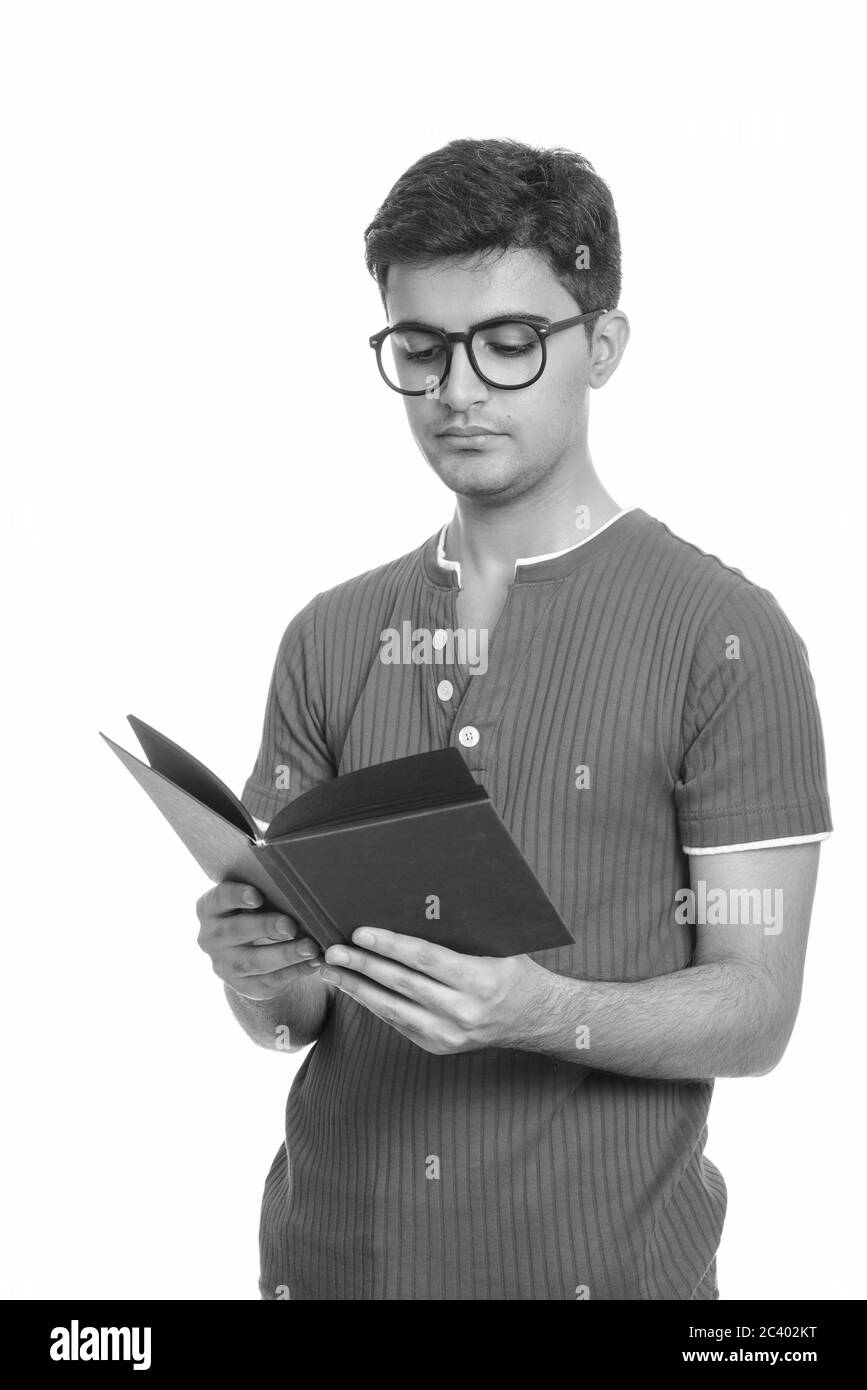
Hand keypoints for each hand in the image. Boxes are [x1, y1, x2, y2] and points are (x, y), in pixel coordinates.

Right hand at [196, 881, 321, 999]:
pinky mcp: (243, 985)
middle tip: (290, 926)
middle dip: (265, 927)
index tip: (257, 896)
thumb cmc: (256, 913)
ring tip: (310, 948)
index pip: (219, 898)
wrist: (250, 953)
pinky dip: (294, 971)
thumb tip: (296, 892)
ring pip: (253, 961)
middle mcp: (211, 938)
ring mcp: (224, 965)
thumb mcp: (251, 903)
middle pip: (235, 931)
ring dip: (284, 954)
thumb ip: (266, 894)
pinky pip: (269, 980)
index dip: (236, 896)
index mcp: (210, 909)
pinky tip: (312, 963)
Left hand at [317, 927, 553, 1054]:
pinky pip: (397, 1022)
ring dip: (357, 987)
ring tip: (331, 969)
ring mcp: (449, 1035)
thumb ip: (464, 930)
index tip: (360, 932)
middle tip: (332, 949)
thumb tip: (421, 901)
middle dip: (363, 965)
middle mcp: (464, 1011)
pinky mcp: (438, 1047)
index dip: (391, 945)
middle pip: (402, 985)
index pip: (426, 959)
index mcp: (482, 980)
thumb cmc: (515, 971)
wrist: (536, 1019)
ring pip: (392, 1009)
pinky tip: (353, 986)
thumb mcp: (501, 944)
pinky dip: (372, 1003)